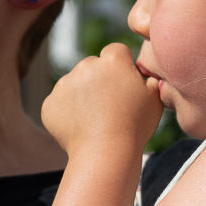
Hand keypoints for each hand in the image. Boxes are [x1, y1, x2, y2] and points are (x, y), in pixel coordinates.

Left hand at [39, 43, 162, 158]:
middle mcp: (85, 66)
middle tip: (109, 105)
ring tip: (95, 120)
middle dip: (98, 79)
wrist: (105, 153)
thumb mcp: (155, 99)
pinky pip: (59, 103)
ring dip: (82, 95)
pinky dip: (67, 112)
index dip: (121, 67)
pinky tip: (81, 127)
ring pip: (74, 84)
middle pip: (92, 65)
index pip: (116, 52)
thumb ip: (150, 79)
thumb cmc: (135, 127)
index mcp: (112, 60)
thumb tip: (146, 75)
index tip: (124, 85)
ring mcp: (64, 84)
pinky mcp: (50, 103)